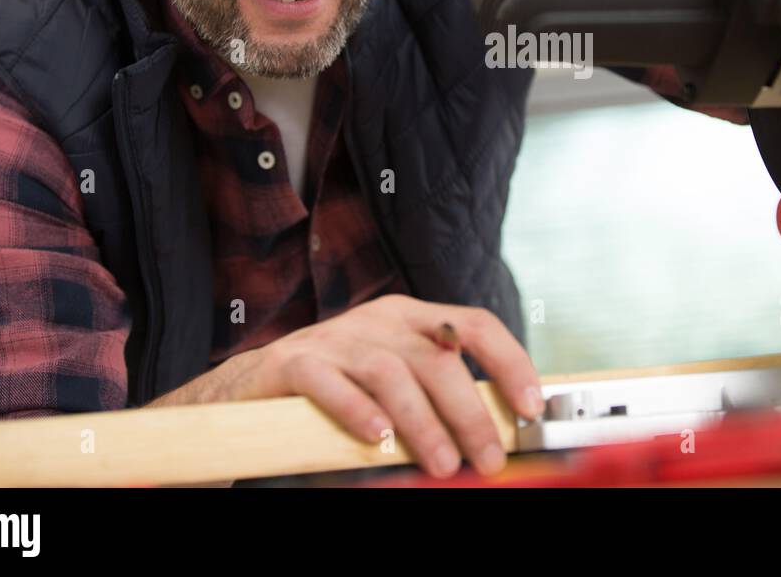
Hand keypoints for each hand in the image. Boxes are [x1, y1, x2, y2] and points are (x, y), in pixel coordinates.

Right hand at [216, 294, 542, 477]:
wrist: (249, 386)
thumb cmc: (337, 387)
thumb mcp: (395, 382)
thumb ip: (437, 397)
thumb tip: (493, 434)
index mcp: (410, 317)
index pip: (474, 324)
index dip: (509, 361)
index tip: (531, 405)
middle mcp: (377, 319)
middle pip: (437, 358)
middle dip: (469, 412)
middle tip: (486, 458)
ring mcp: (335, 337)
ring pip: (390, 373)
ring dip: (422, 423)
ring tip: (440, 464)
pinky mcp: (293, 362)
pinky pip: (329, 383)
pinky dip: (358, 411)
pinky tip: (377, 439)